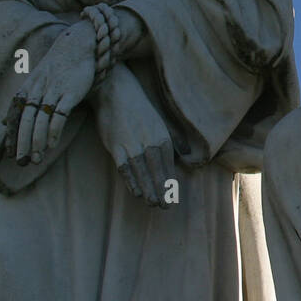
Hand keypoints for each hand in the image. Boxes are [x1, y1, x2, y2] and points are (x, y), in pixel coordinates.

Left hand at [5, 20, 97, 165]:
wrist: (78, 45)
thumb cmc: (58, 67)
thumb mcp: (35, 83)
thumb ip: (21, 103)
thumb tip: (4, 122)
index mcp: (28, 88)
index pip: (15, 114)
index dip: (12, 134)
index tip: (9, 154)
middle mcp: (38, 90)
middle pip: (26, 119)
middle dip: (22, 142)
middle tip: (21, 161)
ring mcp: (54, 90)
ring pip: (40, 119)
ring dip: (37, 141)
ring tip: (36, 158)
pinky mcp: (71, 92)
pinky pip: (60, 114)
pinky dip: (53, 130)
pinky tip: (51, 144)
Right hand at [95, 64, 177, 206]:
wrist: (115, 92)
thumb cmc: (138, 107)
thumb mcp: (160, 121)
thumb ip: (173, 139)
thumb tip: (185, 154)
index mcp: (162, 137)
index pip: (168, 165)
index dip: (170, 183)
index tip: (173, 198)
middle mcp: (149, 143)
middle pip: (156, 172)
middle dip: (161, 191)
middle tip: (164, 207)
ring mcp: (132, 146)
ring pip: (142, 173)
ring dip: (148, 190)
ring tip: (152, 204)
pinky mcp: (116, 146)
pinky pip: (125, 169)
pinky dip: (131, 181)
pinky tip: (136, 192)